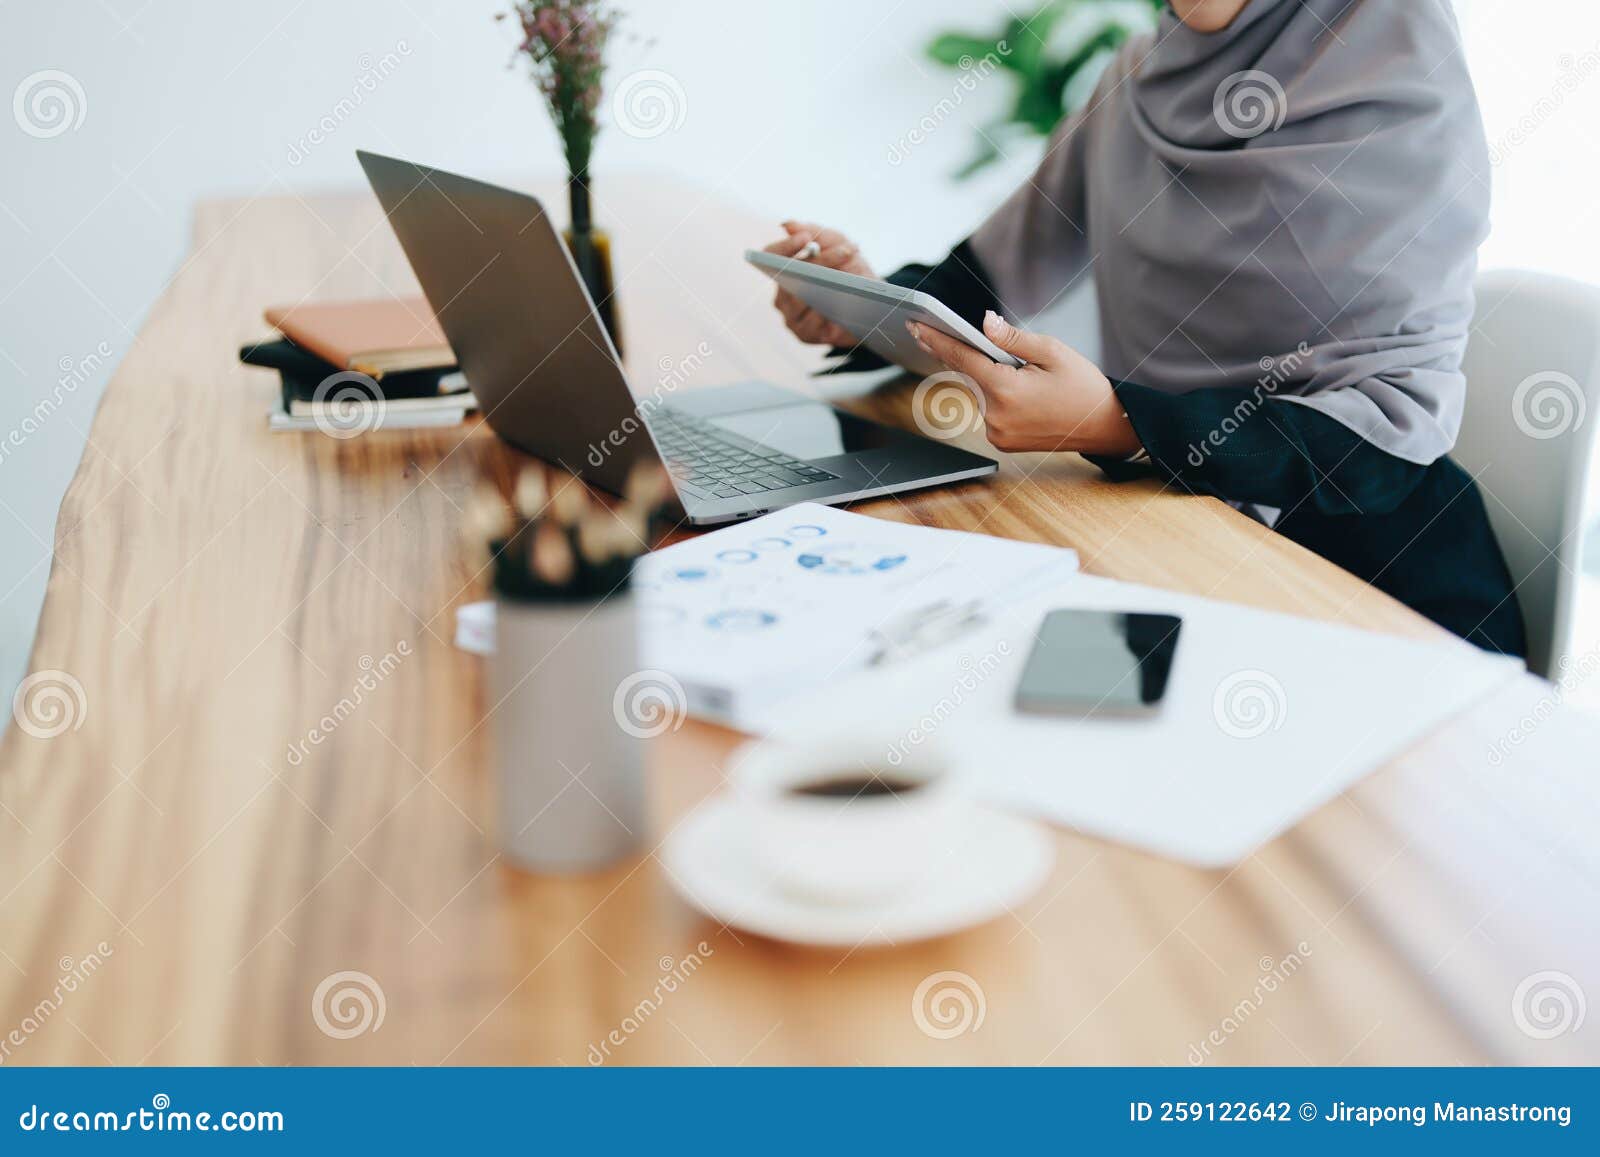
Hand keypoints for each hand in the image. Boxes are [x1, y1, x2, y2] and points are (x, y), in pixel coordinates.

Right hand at [764, 221, 875, 347]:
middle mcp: (783, 294)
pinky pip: (810, 325)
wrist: (872, 305)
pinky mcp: (804, 335)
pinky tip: (840, 306)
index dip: (786, 246)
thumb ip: (816, 232)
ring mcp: (791, 316)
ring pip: (800, 301)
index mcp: (785, 270)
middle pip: (791, 278)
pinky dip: (825, 315)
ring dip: (825, 288)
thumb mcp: (838, 244)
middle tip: (845, 251)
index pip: (772, 256)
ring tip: (849, 277)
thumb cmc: (849, 271)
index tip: (806, 237)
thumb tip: (788, 224)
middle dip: (820, 263)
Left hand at [907, 311, 1141, 456]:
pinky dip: (996, 394)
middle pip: (970, 375)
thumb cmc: (1081, 384)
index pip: (961, 358)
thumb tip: (984, 322)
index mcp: (1006, 390)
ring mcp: (997, 433)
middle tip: (969, 343)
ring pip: (979, 393)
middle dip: (971, 356)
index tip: (915, 325)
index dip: (936, 339)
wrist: (1103, 425)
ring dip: (988, 377)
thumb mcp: (1052, 351)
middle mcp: (995, 416)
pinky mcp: (1001, 441)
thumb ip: (1013, 338)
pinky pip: (989, 409)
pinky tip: (1018, 391)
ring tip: (1019, 374)